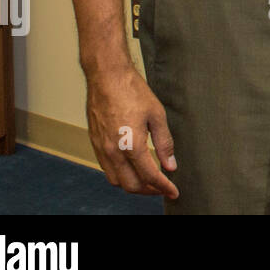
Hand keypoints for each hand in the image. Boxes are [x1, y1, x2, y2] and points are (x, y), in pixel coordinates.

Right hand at [85, 65, 178, 198]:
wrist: (106, 77)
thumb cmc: (133, 92)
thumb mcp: (157, 115)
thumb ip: (164, 143)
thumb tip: (171, 165)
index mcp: (131, 145)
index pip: (150, 176)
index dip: (164, 187)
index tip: (174, 192)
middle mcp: (112, 152)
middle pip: (131, 185)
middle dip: (149, 190)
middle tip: (163, 188)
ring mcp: (101, 149)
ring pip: (116, 181)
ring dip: (133, 185)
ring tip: (149, 180)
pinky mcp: (95, 143)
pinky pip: (107, 169)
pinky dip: (121, 175)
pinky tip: (132, 168)